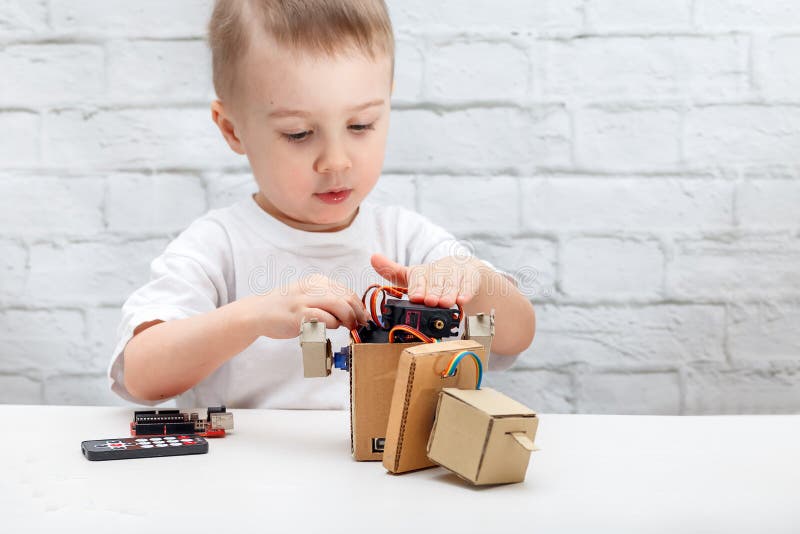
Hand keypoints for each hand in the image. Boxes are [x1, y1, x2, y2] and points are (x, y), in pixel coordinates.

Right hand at [248, 273, 369, 338]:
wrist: (258, 312)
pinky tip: (332, 328)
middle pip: (346, 297)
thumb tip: (351, 313)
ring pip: (339, 305)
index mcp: (316, 281)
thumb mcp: (307, 296)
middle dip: (358, 312)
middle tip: (361, 324)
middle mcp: (311, 287)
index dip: (359, 305)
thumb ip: (326, 301)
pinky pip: (324, 318)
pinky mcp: (298, 315)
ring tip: (350, 327)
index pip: (346, 291)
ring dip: (349, 318)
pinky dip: (333, 324)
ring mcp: (304, 300)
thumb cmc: (285, 307)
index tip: (364, 316)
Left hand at [370, 253, 486, 308]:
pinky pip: (469, 286)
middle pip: (436, 282)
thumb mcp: (414, 275)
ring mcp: (456, 274)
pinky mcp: (471, 278)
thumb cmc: (434, 277)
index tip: (416, 297)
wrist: (463, 269)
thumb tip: (372, 257)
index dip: (418, 287)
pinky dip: (466, 293)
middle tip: (430, 301)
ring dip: (449, 294)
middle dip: (433, 292)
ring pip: (452, 285)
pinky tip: (462, 300)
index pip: (419, 278)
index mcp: (423, 271)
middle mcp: (440, 270)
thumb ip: (393, 271)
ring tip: (445, 302)